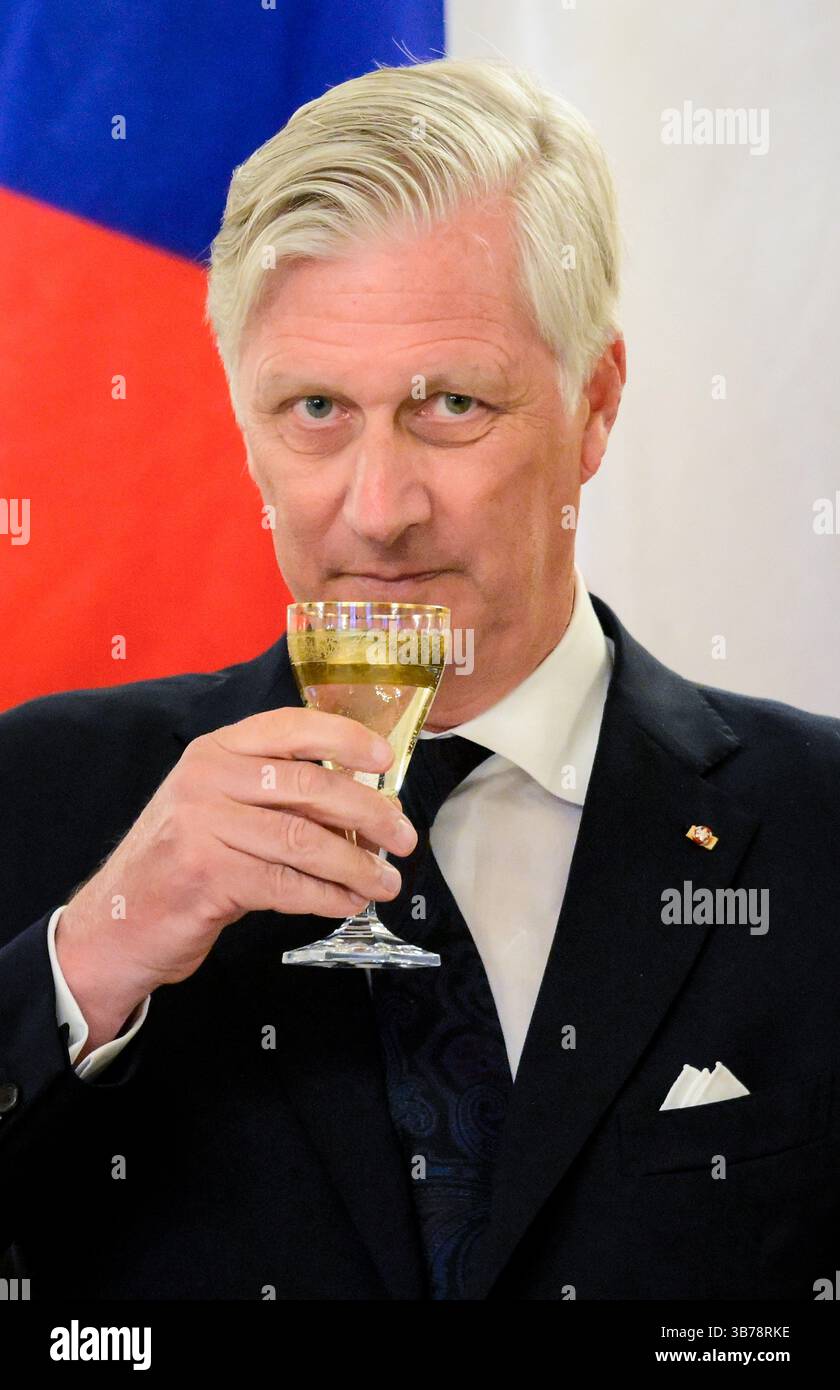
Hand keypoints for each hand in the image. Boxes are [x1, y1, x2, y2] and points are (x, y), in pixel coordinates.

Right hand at [56, 709, 416, 1022]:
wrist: (118, 923)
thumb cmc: (185, 862)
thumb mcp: (223, 810)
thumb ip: (280, 798)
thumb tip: (367, 805)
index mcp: (217, 751)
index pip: (290, 727)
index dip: (344, 737)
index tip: (384, 760)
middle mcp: (207, 778)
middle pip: (309, 785)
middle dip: (369, 814)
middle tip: (404, 839)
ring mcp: (202, 825)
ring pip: (304, 840)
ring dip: (356, 865)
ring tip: (385, 882)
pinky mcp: (206, 876)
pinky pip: (287, 884)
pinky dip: (327, 896)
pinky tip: (347, 903)